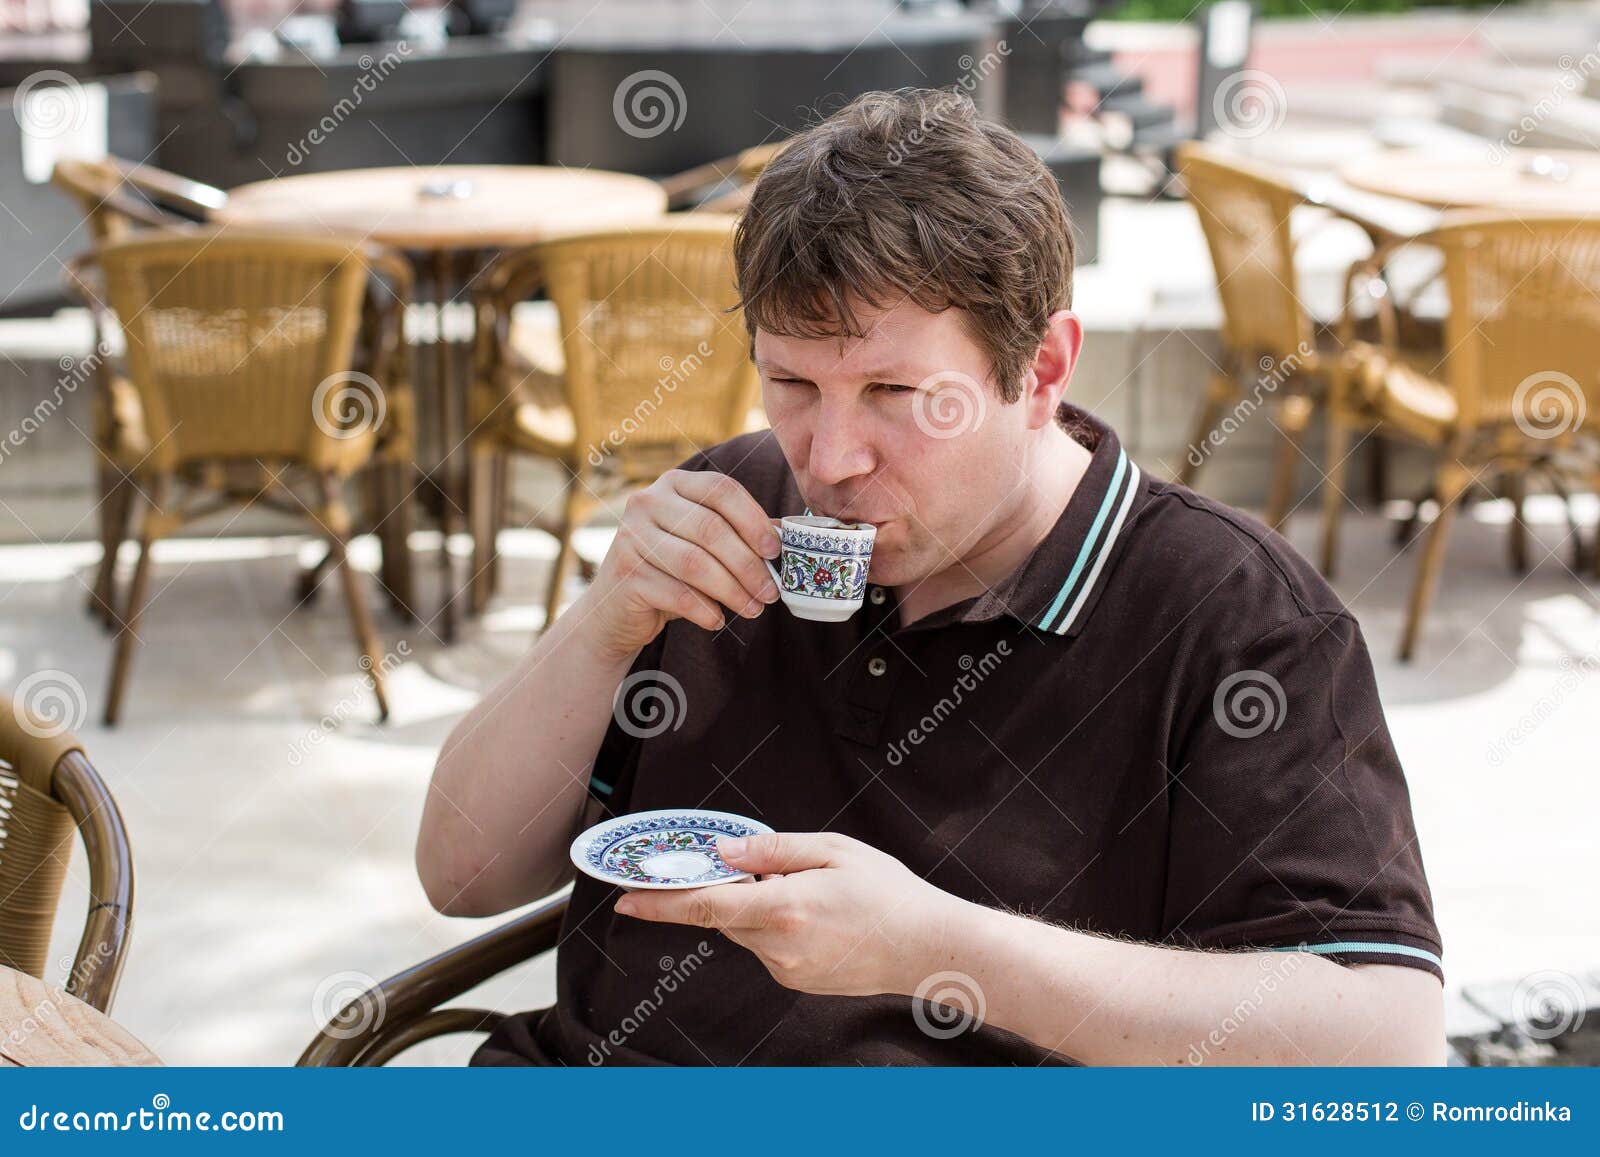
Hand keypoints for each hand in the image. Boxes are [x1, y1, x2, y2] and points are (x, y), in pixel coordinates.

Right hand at [581, 470, 781, 658]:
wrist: (616, 608)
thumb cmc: (670, 571)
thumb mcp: (704, 545)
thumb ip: (740, 533)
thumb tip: (788, 536)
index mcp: (673, 484)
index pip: (721, 489)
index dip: (754, 520)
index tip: (775, 551)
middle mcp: (647, 502)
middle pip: (712, 529)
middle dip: (748, 565)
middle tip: (771, 592)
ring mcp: (631, 537)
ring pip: (695, 563)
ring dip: (732, 591)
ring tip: (753, 609)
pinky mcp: (625, 574)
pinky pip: (677, 594)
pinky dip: (705, 610)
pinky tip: (718, 620)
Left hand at [614, 832, 965, 997]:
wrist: (927, 947)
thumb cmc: (888, 893)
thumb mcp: (833, 850)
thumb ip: (772, 849)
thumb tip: (725, 851)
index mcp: (782, 908)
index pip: (703, 906)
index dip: (659, 903)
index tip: (625, 900)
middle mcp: (777, 946)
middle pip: (724, 915)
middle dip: (730, 889)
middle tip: (760, 867)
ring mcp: (786, 970)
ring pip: (746, 931)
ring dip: (758, 907)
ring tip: (812, 892)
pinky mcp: (796, 982)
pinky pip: (768, 947)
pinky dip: (776, 926)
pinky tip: (819, 916)